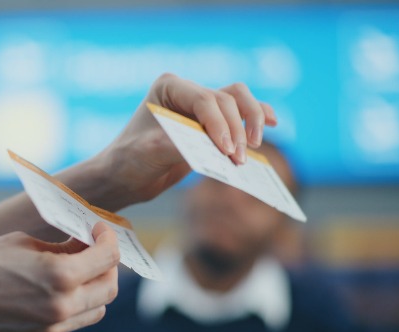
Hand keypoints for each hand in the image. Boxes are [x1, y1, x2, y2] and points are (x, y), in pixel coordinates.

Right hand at [0, 223, 119, 331]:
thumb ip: (61, 248)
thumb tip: (84, 246)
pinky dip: (70, 305)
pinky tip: (50, 290)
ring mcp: (50, 328)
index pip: (108, 258)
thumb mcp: (26, 243)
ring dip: (93, 289)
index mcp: (61, 276)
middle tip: (93, 249)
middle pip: (109, 289)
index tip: (99, 230)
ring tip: (76, 270)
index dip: (109, 239)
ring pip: (95, 310)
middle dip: (107, 266)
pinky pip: (69, 323)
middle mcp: (62, 307)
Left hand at [88, 73, 277, 209]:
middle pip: (227, 99)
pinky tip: (274, 123)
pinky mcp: (211, 124)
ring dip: (252, 120)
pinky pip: (241, 113)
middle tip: (238, 158)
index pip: (205, 99)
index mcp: (169, 87)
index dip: (220, 124)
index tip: (226, 150)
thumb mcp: (146, 154)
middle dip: (238, 128)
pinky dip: (257, 117)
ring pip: (239, 100)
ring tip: (254, 147)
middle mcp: (187, 91)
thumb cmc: (128, 162)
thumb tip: (206, 145)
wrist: (124, 177)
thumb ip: (174, 145)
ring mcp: (201, 106)